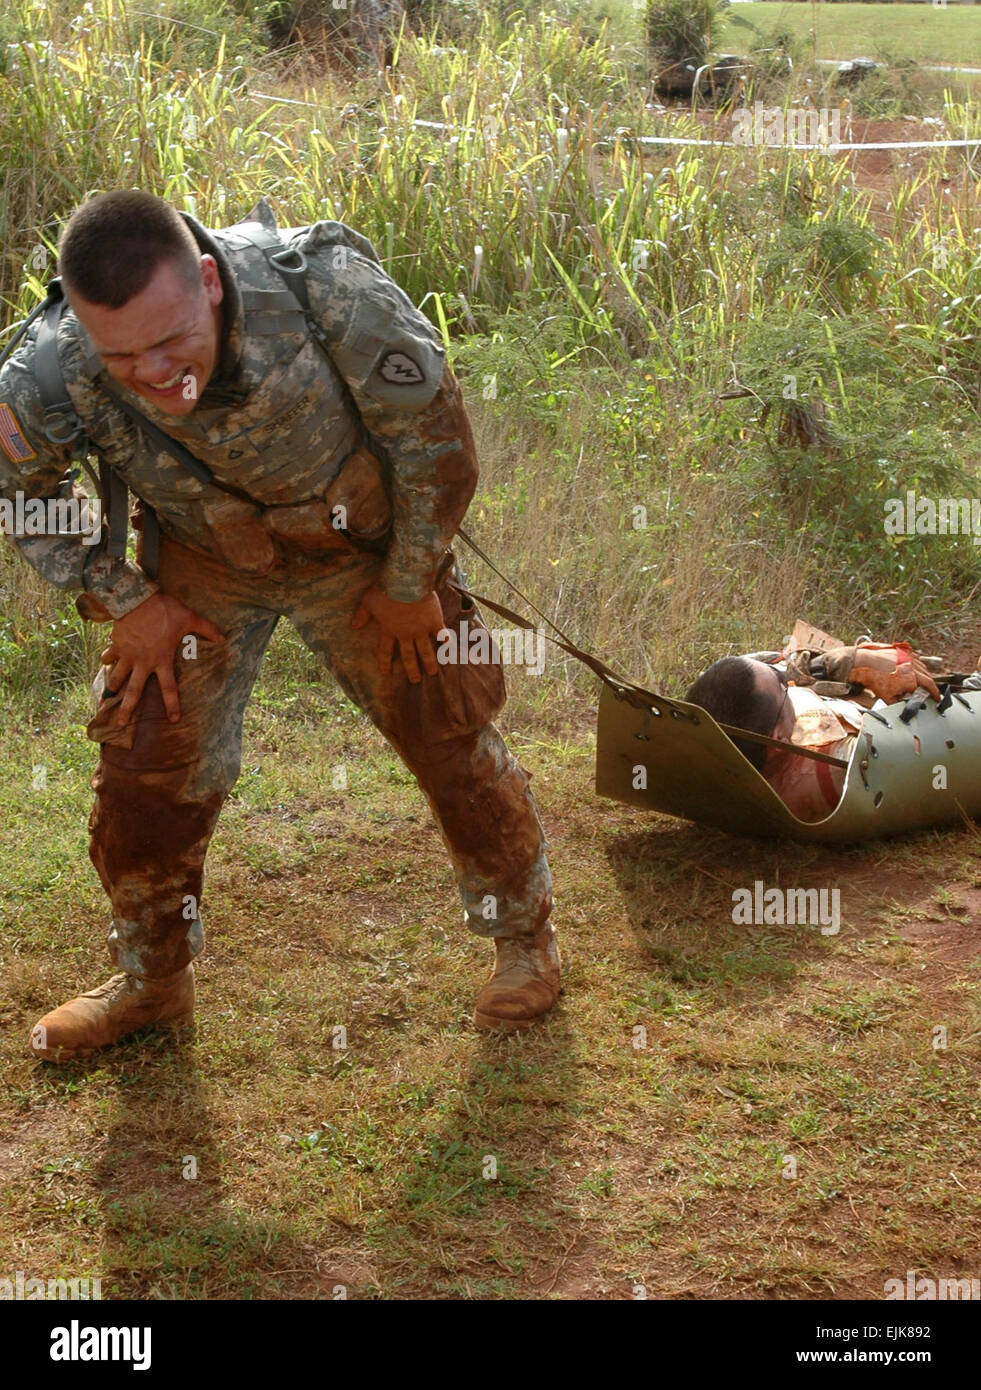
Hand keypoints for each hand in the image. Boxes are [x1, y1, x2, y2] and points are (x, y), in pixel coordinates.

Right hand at [100, 593, 225, 724]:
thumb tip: (223, 637)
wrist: (136, 599)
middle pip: (133, 691)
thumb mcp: (189, 618)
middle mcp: (142, 662)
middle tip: (122, 724)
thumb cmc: (164, 610)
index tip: (173, 720)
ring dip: (112, 687)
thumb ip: (206, 629)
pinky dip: (106, 659)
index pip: (169, 689)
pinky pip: (108, 656)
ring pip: (117, 677)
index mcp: (161, 660)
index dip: (172, 705)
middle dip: (127, 709)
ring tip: (107, 698)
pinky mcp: (116, 645)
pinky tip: (105, 662)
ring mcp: (127, 655)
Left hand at [351, 585, 444, 682]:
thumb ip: (362, 614)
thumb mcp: (369, 601)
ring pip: (425, 650)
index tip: (387, 672)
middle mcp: (405, 633)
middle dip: (411, 669)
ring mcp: (421, 629)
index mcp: (389, 629)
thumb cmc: (385, 590)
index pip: (385, 650)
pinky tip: (450, 648)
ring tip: (433, 673)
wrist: (406, 582)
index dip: (385, 662)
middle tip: (415, 680)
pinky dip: (446, 641)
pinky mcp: (434, 621)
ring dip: (429, 662)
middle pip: (408, 656)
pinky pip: (441, 634)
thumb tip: (353, 625)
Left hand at [850, 644, 941, 702]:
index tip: (937, 698)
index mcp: (911, 677)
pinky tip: (915, 670)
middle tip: (932, 692)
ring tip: (922, 683)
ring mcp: (908, 657)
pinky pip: (916, 658)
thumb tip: (907, 705)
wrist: (862, 663)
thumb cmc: (873, 678)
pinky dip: (918, 665)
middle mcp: (912, 666)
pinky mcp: (903, 651)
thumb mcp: (888, 697)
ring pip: (923, 667)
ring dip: (925, 675)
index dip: (935, 694)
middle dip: (931, 686)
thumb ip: (901, 702)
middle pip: (928, 677)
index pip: (929, 686)